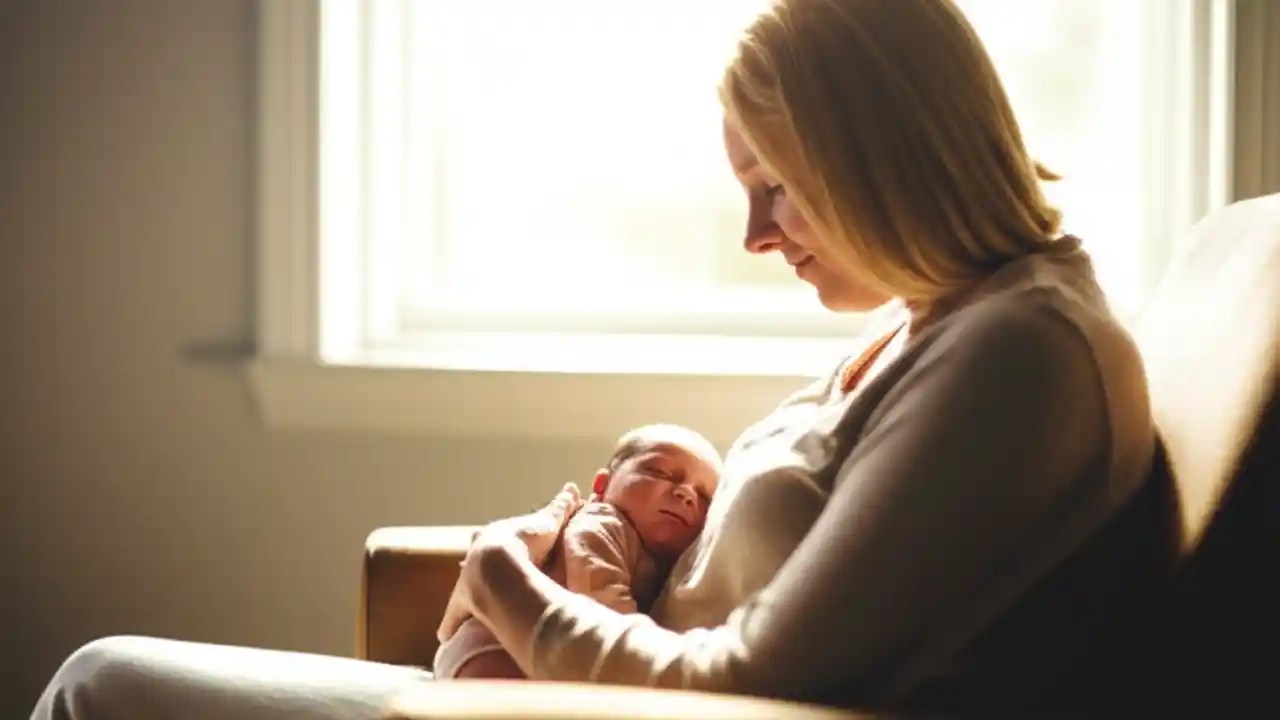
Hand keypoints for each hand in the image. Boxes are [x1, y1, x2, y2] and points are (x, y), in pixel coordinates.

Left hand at [437, 482, 582, 641]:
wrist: (501, 563)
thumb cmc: (525, 541)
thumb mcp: (548, 522)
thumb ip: (560, 508)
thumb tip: (573, 489)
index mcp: (493, 536)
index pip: (493, 536)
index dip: (501, 542)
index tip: (500, 544)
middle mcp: (476, 555)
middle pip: (475, 558)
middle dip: (480, 563)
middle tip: (488, 573)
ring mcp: (466, 579)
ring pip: (464, 585)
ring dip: (468, 591)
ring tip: (474, 603)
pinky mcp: (461, 604)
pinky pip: (453, 617)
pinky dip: (450, 626)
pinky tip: (445, 636)